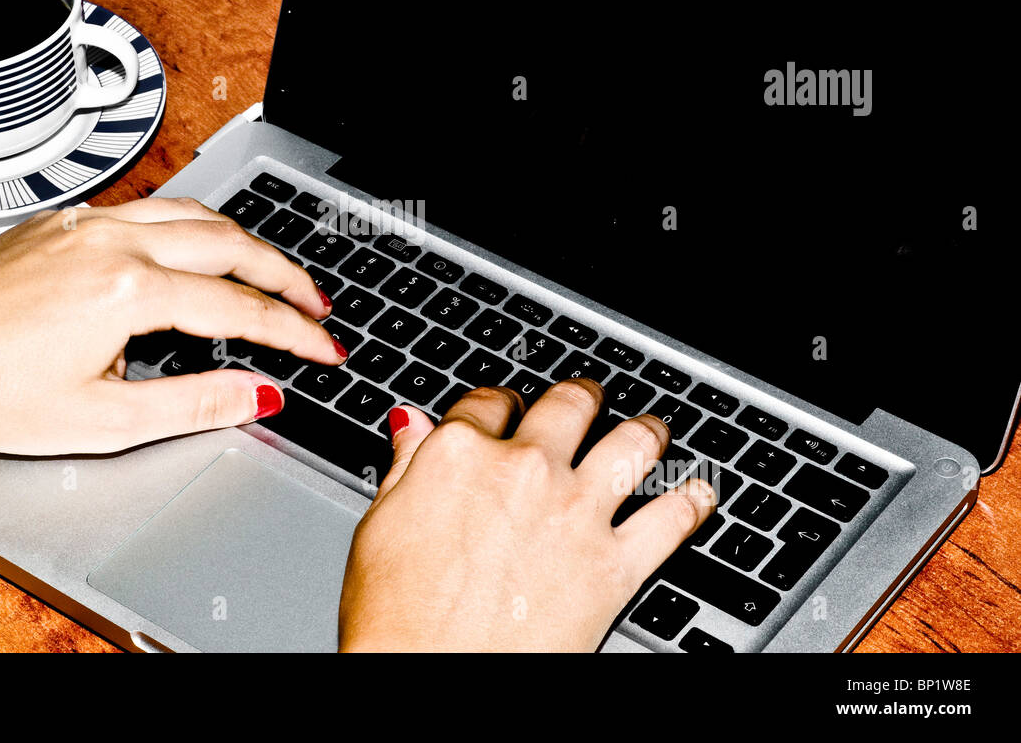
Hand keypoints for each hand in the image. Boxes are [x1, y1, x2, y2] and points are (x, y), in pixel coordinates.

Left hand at [0, 197, 344, 462]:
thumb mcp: (100, 421)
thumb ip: (193, 404)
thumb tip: (259, 394)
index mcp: (126, 290)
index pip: (239, 305)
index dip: (292, 331)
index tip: (323, 348)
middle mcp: (110, 242)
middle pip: (229, 241)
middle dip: (284, 273)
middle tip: (316, 304)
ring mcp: (84, 224)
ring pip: (191, 212)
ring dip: (242, 240)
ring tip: (270, 271)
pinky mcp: (61, 221)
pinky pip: (148, 208)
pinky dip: (191, 226)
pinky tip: (193, 248)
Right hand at [338, 380, 715, 650]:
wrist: (431, 682)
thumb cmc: (397, 620)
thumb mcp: (380, 528)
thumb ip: (404, 466)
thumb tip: (411, 424)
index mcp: (460, 455)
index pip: (489, 402)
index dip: (500, 403)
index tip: (507, 410)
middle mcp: (523, 470)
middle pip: (567, 406)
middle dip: (579, 397)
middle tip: (586, 399)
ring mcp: (574, 512)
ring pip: (632, 443)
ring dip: (646, 431)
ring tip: (652, 430)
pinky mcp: (614, 564)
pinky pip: (673, 518)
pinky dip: (694, 501)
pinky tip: (700, 492)